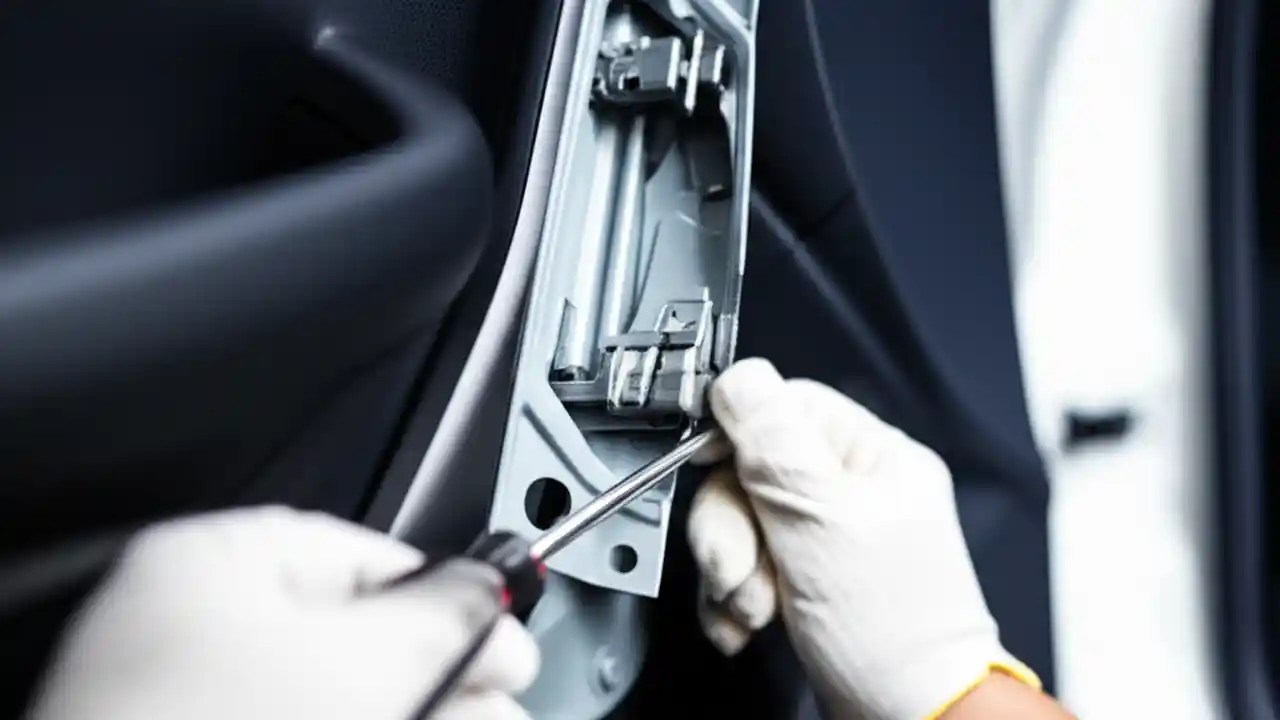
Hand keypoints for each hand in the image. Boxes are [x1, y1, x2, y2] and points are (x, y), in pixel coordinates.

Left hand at [26, 506, 538, 719]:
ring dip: (424, 707)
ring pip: (338, 696)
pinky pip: (307, 717)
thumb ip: (440, 611)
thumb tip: (487, 589)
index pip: (356, 556)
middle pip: (356, 639)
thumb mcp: (361, 656)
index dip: (445, 595)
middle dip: (446, 669)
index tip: (498, 635)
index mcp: (210, 568)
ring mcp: (193, 707)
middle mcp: (194, 633)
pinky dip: (373, 718)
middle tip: (504, 694)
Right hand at [687, 359, 1038, 718]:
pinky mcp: (803, 583)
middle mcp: (850, 493)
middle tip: (742, 568)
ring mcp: (825, 541)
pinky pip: (743, 570)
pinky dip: (731, 601)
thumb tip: (739, 376)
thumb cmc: (896, 632)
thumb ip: (774, 445)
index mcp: (871, 457)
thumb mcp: (823, 522)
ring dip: (730, 572)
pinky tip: (744, 624)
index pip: (784, 408)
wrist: (915, 718)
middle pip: (749, 472)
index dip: (735, 435)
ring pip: (738, 525)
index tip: (708, 465)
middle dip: (731, 528)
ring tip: (752, 607)